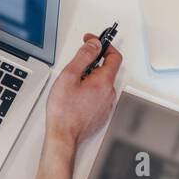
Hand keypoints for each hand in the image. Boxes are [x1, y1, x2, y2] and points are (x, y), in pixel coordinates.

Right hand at [44, 33, 122, 148]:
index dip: (104, 45)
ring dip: (91, 77)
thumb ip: (83, 56)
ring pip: (102, 83)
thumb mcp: (69, 76)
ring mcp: (106, 104)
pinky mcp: (101, 113)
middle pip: (108, 69)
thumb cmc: (64, 110)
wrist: (64, 136)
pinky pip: (99, 95)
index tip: (93, 41)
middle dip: (94, 62)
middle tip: (78, 62)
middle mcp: (109, 93)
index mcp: (103, 81)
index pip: (114, 56)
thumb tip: (94, 45)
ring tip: (74, 81)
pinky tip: (77, 94)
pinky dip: (91, 89)